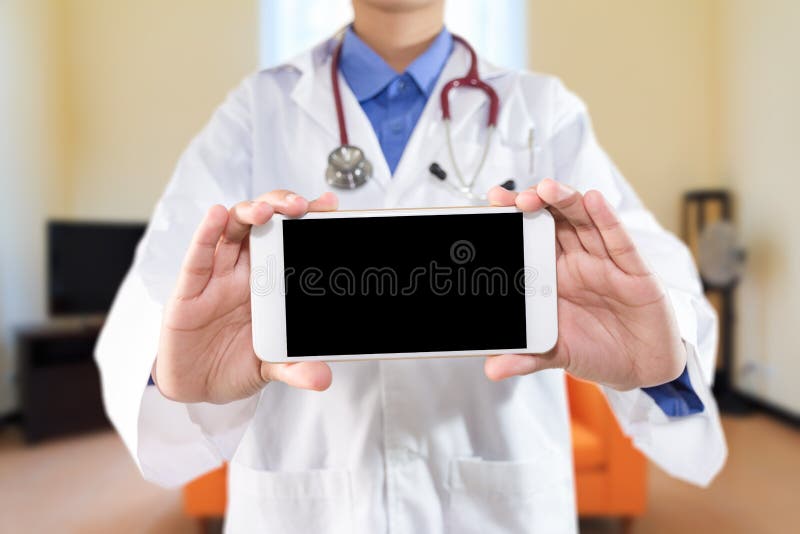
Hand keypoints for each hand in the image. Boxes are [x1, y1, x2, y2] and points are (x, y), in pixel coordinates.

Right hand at [154, 190, 338, 403]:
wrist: (195, 388)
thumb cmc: (234, 364)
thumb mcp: (272, 368)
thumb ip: (295, 369)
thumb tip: (323, 378)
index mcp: (269, 282)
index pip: (289, 239)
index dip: (307, 219)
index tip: (329, 206)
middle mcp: (245, 272)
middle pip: (262, 223)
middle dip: (280, 207)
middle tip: (300, 207)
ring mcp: (217, 277)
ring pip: (232, 231)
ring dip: (248, 214)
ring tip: (265, 212)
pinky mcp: (189, 291)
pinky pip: (198, 257)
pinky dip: (206, 234)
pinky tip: (216, 216)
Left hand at [485, 179, 685, 389]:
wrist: (642, 370)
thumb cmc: (598, 350)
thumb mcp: (557, 355)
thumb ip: (526, 357)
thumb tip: (492, 369)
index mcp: (553, 273)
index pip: (531, 234)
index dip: (515, 216)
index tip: (494, 201)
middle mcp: (577, 261)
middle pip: (554, 219)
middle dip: (536, 202)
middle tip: (517, 197)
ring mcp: (605, 262)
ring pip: (584, 221)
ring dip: (566, 201)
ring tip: (547, 188)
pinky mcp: (634, 272)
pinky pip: (618, 241)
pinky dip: (606, 219)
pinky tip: (593, 200)